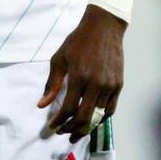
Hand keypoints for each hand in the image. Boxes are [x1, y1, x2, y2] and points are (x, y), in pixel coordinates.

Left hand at [38, 5, 125, 142]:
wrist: (104, 27)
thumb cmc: (79, 41)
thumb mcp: (59, 59)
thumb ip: (52, 84)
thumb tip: (42, 105)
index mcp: (79, 76)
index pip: (68, 108)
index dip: (59, 121)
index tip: (52, 125)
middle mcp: (96, 83)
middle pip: (84, 117)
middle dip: (71, 128)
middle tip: (63, 132)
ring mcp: (109, 85)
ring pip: (98, 116)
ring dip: (86, 127)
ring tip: (76, 132)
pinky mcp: (118, 85)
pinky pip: (110, 109)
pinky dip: (100, 119)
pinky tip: (92, 121)